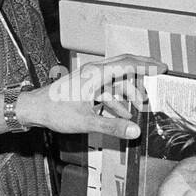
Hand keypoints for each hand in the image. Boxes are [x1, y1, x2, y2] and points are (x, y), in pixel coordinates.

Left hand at [18, 54, 166, 139]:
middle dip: (142, 68)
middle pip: (123, 64)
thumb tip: (135, 131)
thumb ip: (112, 127)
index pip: (127, 64)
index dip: (147, 65)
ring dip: (129, 91)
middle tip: (159, 71)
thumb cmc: (55, 112)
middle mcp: (93, 72)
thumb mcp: (86, 122)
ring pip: (115, 78)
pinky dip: (116, 99)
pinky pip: (106, 88)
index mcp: (96, 74)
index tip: (162, 68)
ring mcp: (88, 78)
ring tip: (140, 106)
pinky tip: (122, 115)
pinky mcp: (84, 86)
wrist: (33, 109)